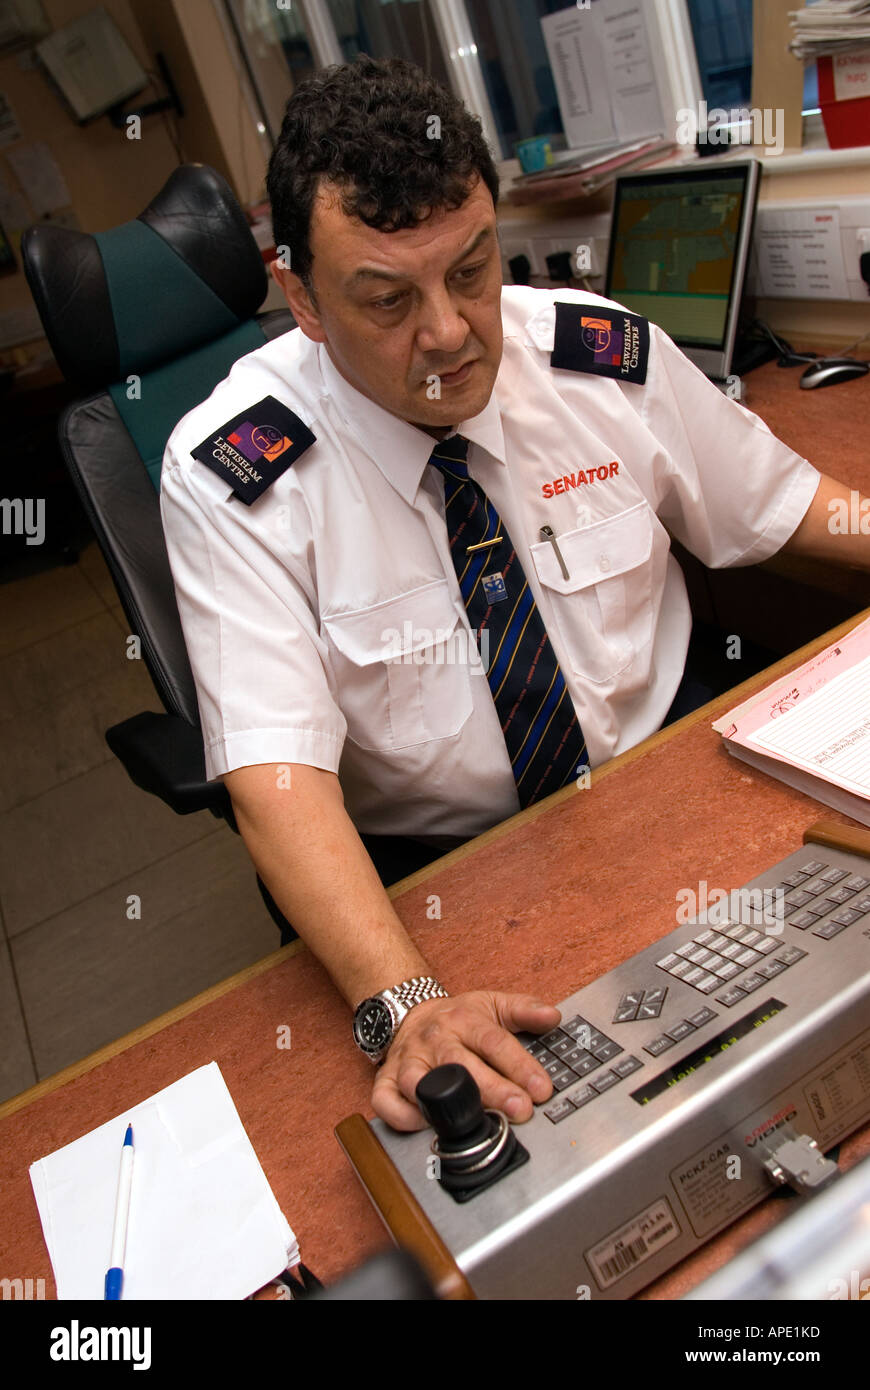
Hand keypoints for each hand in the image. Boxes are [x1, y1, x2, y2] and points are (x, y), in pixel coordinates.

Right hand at [371, 990, 560, 1131]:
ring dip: (443, 1105)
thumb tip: (552, 1017)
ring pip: (418, 1083)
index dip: (519, 1066)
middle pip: (459, 1065)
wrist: (410, 1012)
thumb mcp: (493, 1004)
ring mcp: (408, 1060)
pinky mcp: (386, 1079)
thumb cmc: (457, 1017)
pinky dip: (401, 1116)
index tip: (542, 1089)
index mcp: (463, 1020)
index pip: (494, 1042)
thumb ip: (524, 1011)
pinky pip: (385, 1101)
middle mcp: (435, 1040)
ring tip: (471, 1124)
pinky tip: (424, 1125)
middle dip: (492, 1090)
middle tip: (520, 1110)